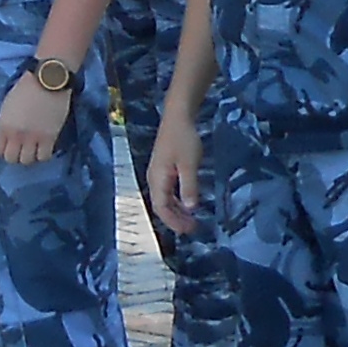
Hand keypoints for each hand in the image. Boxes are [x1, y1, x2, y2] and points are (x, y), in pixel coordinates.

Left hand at [0, 70, 73, 165]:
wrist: (47, 80)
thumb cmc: (26, 88)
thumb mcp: (8, 105)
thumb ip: (6, 122)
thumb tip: (7, 136)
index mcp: (3, 125)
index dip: (3, 150)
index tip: (9, 146)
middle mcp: (16, 135)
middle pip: (11, 158)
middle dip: (16, 155)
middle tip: (22, 149)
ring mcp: (32, 138)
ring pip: (27, 161)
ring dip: (30, 156)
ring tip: (34, 149)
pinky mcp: (49, 138)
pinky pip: (44, 157)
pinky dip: (43, 154)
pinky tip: (44, 147)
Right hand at [144, 115, 200, 237]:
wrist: (177, 116)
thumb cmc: (184, 139)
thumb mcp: (189, 164)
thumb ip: (189, 186)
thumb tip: (191, 208)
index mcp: (157, 178)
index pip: (161, 208)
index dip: (174, 222)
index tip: (189, 230)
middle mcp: (154, 178)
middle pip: (161, 205)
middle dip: (175, 219)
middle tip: (193, 228)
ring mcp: (157, 173)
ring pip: (164, 199)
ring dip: (177, 211)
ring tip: (191, 219)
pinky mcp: (163, 168)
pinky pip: (167, 191)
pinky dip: (177, 200)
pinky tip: (188, 202)